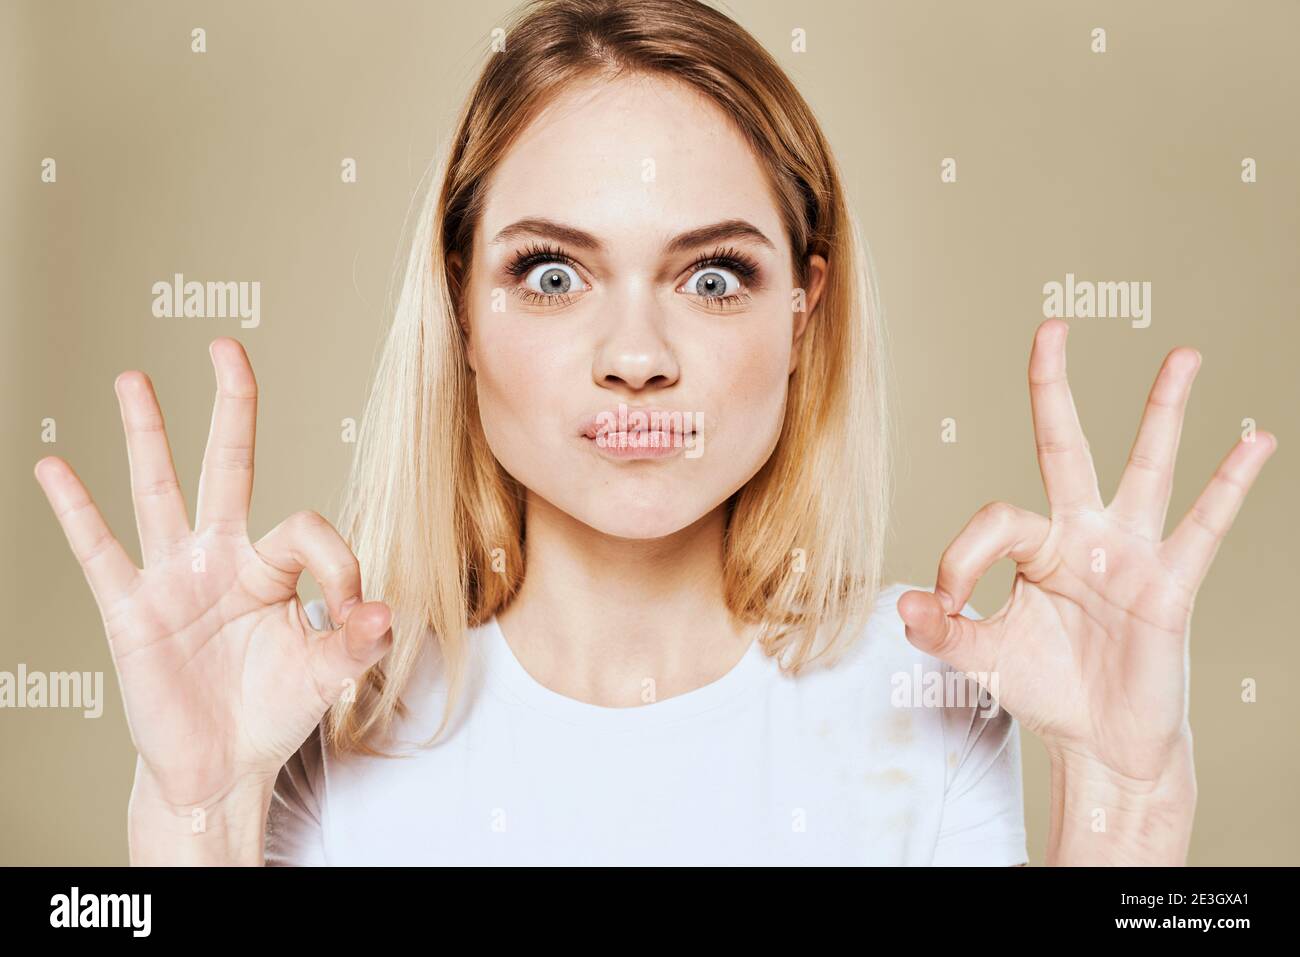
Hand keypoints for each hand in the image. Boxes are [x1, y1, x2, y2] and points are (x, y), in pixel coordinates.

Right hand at [34, 338, 392, 813]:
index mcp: (272, 569)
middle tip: (227, 347)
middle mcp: (221, 559)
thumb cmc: (273, 711)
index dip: (340, 561)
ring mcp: (173, 579)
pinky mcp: (131, 610)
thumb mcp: (327, 674)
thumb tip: (386, 613)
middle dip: (231, 408)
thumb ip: (357, 641)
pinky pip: (100, 552)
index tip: (355, 610)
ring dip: (148, 435)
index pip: (307, 529)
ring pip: (160, 492)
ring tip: (134, 377)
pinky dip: (76, 511)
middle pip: (228, 467)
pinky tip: (54, 466)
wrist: (220, 768)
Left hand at [898, 319, 1275, 786]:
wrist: (1100, 742)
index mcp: (1034, 548)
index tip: (945, 605)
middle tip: (1052, 327)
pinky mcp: (1168, 586)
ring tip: (1185, 355)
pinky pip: (1203, 528)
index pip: (994, 518)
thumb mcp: (980, 658)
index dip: (960, 557)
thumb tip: (905, 606)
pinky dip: (1230, 486)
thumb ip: (941, 632)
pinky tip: (1257, 442)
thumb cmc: (1045, 690)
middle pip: (1066, 447)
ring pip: (1145, 469)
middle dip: (1055, 389)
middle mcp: (1082, 536)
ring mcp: (1129, 555)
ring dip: (1163, 412)